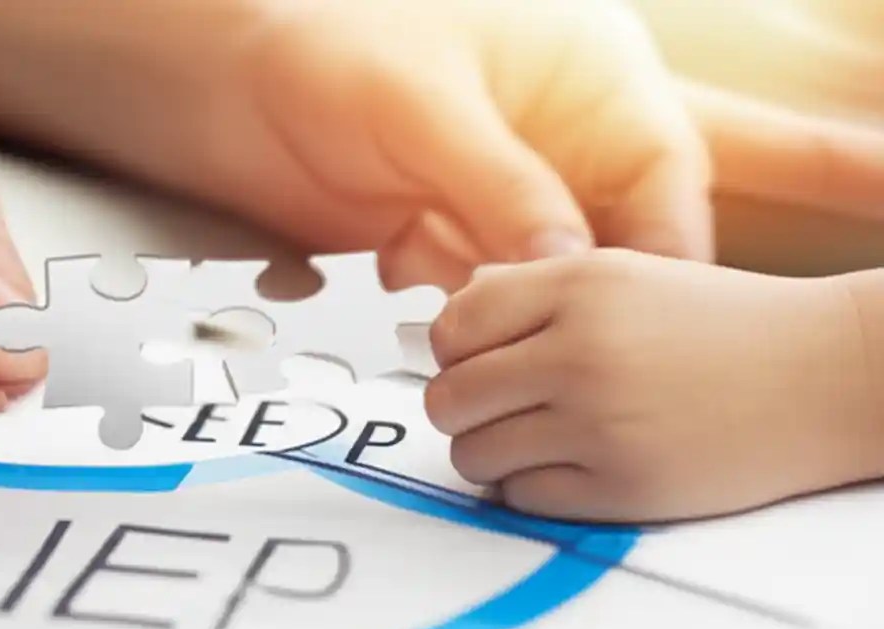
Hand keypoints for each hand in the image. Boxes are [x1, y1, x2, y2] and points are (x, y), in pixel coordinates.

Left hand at [209, 0, 710, 287]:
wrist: (229, 85)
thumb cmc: (330, 45)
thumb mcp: (430, 108)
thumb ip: (505, 188)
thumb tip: (570, 265)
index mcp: (588, 74)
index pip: (664, 170)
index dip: (664, 246)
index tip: (645, 309)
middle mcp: (557, 137)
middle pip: (612, 234)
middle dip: (576, 282)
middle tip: (546, 319)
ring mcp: (502, 190)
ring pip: (543, 272)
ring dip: (504, 290)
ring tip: (444, 261)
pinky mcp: (452, 230)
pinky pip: (483, 286)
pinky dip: (451, 290)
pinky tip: (404, 252)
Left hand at [424, 249, 881, 521]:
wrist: (822, 375)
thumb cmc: (723, 326)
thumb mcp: (626, 275)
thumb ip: (534, 289)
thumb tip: (452, 315)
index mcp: (577, 288)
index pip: (453, 327)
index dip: (453, 350)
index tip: (474, 360)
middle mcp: (579, 352)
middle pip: (450, 398)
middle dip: (462, 407)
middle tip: (496, 407)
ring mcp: (599, 425)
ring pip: (473, 455)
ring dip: (491, 452)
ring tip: (534, 439)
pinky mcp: (621, 488)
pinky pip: (519, 498)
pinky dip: (529, 487)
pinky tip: (569, 466)